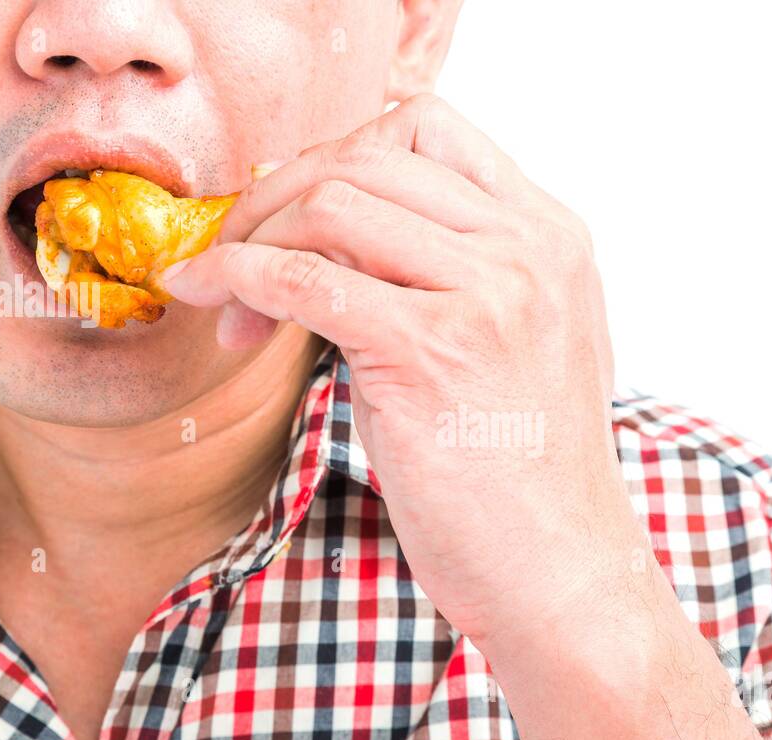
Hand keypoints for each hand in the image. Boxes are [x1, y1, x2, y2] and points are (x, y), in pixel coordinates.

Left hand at [163, 95, 644, 654]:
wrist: (564, 576)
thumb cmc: (528, 479)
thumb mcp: (515, 348)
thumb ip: (454, 280)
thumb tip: (332, 245)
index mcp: (553, 238)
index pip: (429, 130)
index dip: (338, 155)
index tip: (291, 213)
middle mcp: (530, 249)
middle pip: (369, 155)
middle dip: (279, 196)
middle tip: (235, 255)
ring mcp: (489, 294)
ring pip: (331, 202)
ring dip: (254, 239)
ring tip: (228, 304)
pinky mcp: (433, 350)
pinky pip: (304, 279)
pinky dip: (237, 277)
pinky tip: (207, 299)